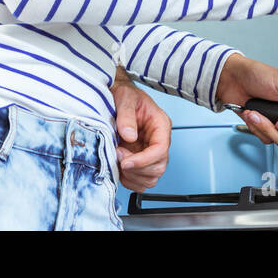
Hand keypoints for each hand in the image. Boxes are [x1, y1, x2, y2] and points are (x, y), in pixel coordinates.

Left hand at [111, 69, 170, 191]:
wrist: (117, 97)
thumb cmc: (124, 95)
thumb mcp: (124, 97)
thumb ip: (126, 115)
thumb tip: (129, 136)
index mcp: (160, 125)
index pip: (161, 149)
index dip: (144, 160)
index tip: (126, 161)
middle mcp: (158, 141)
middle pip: (158, 167)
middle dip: (136, 168)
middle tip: (118, 155)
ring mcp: (150, 153)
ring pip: (151, 178)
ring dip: (132, 176)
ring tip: (117, 160)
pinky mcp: (140, 161)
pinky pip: (141, 182)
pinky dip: (129, 180)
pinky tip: (118, 168)